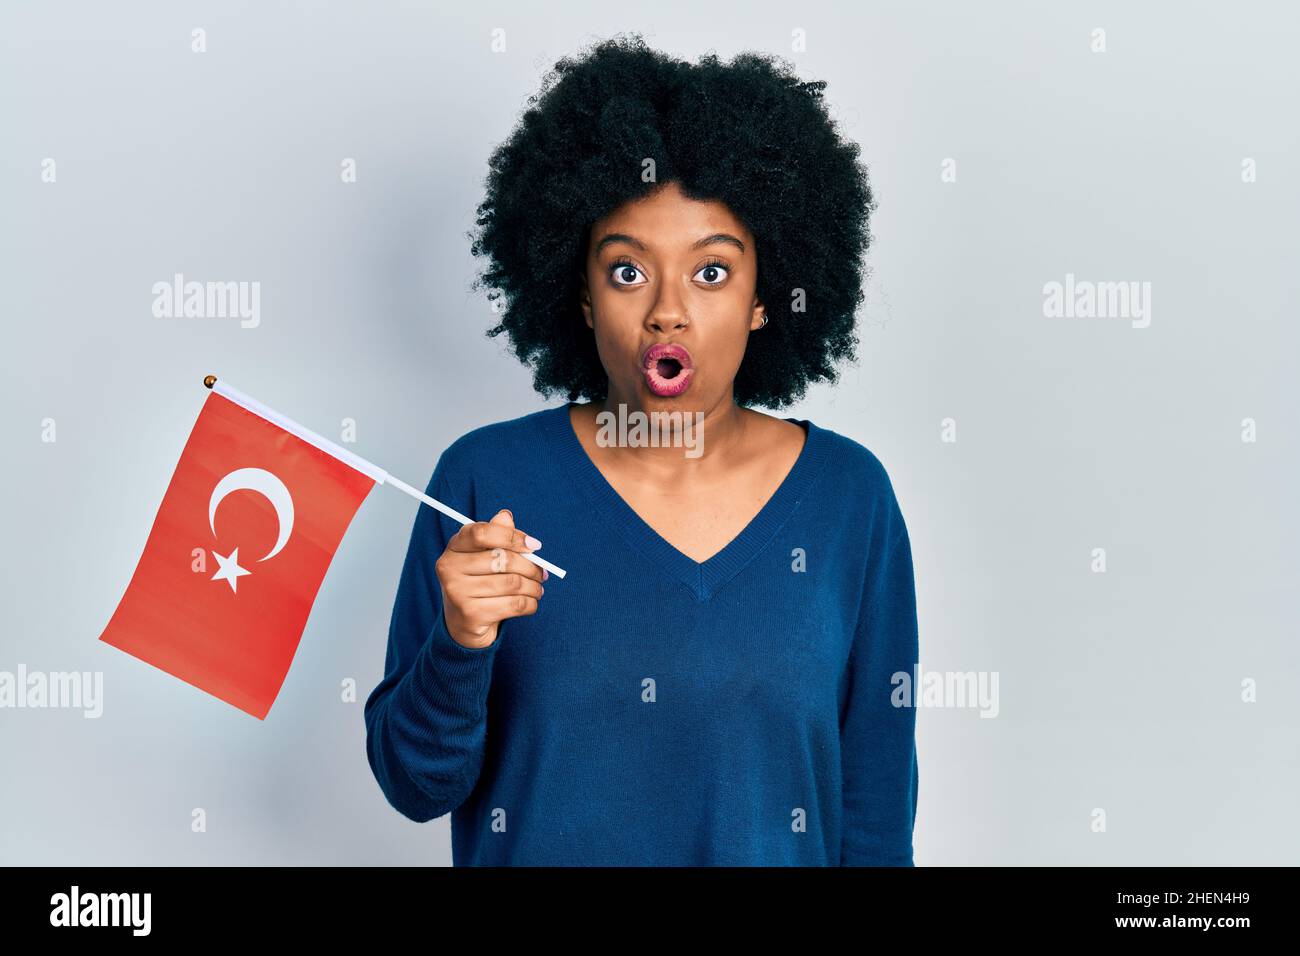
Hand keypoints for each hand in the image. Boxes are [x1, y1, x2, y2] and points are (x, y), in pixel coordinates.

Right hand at [435, 508, 546, 648]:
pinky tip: (531, 602)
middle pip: (503, 559)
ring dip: (533, 587)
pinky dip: (530, 603)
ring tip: (537, 588)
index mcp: (454, 547)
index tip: (534, 546)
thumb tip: (505, 516)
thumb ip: (496, 534)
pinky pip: (514, 605)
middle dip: (531, 566)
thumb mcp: (483, 555)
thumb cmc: (478, 582)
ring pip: (512, 583)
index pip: (483, 532)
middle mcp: (450, 568)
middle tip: (542, 573)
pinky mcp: (471, 614)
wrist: (463, 623)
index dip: (512, 536)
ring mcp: (458, 592)